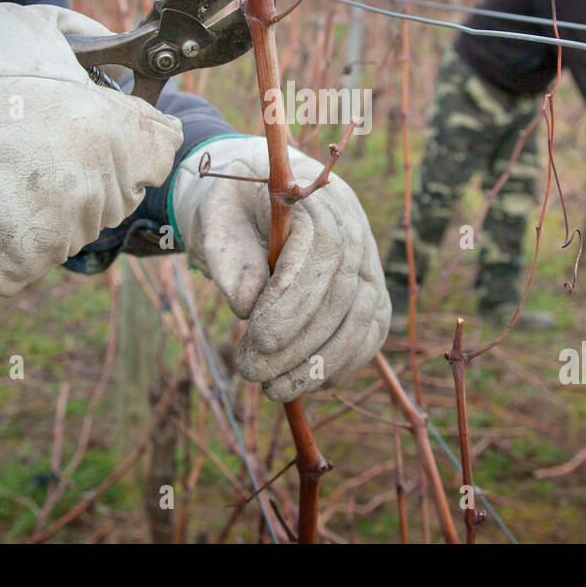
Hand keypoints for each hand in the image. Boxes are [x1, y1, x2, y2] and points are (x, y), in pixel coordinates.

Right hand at [0, 2, 182, 301]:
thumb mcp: (27, 25)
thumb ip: (87, 35)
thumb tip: (114, 46)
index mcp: (108, 135)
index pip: (160, 146)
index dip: (133, 132)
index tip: (107, 126)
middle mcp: (92, 194)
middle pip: (118, 189)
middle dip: (89, 168)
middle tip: (32, 144)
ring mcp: (55, 239)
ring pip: (75, 224)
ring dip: (49, 203)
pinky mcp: (16, 270)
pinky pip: (30, 254)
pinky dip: (9, 235)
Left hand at [171, 135, 389, 400]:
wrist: (252, 197)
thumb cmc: (230, 209)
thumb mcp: (215, 222)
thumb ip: (229, 259)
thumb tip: (249, 306)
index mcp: (316, 199)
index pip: (324, 249)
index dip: (295, 299)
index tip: (258, 339)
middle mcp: (353, 227)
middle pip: (342, 292)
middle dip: (298, 342)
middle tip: (250, 371)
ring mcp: (366, 260)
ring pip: (361, 317)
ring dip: (320, 363)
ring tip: (274, 388)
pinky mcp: (368, 289)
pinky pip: (370, 330)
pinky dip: (344, 363)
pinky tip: (308, 383)